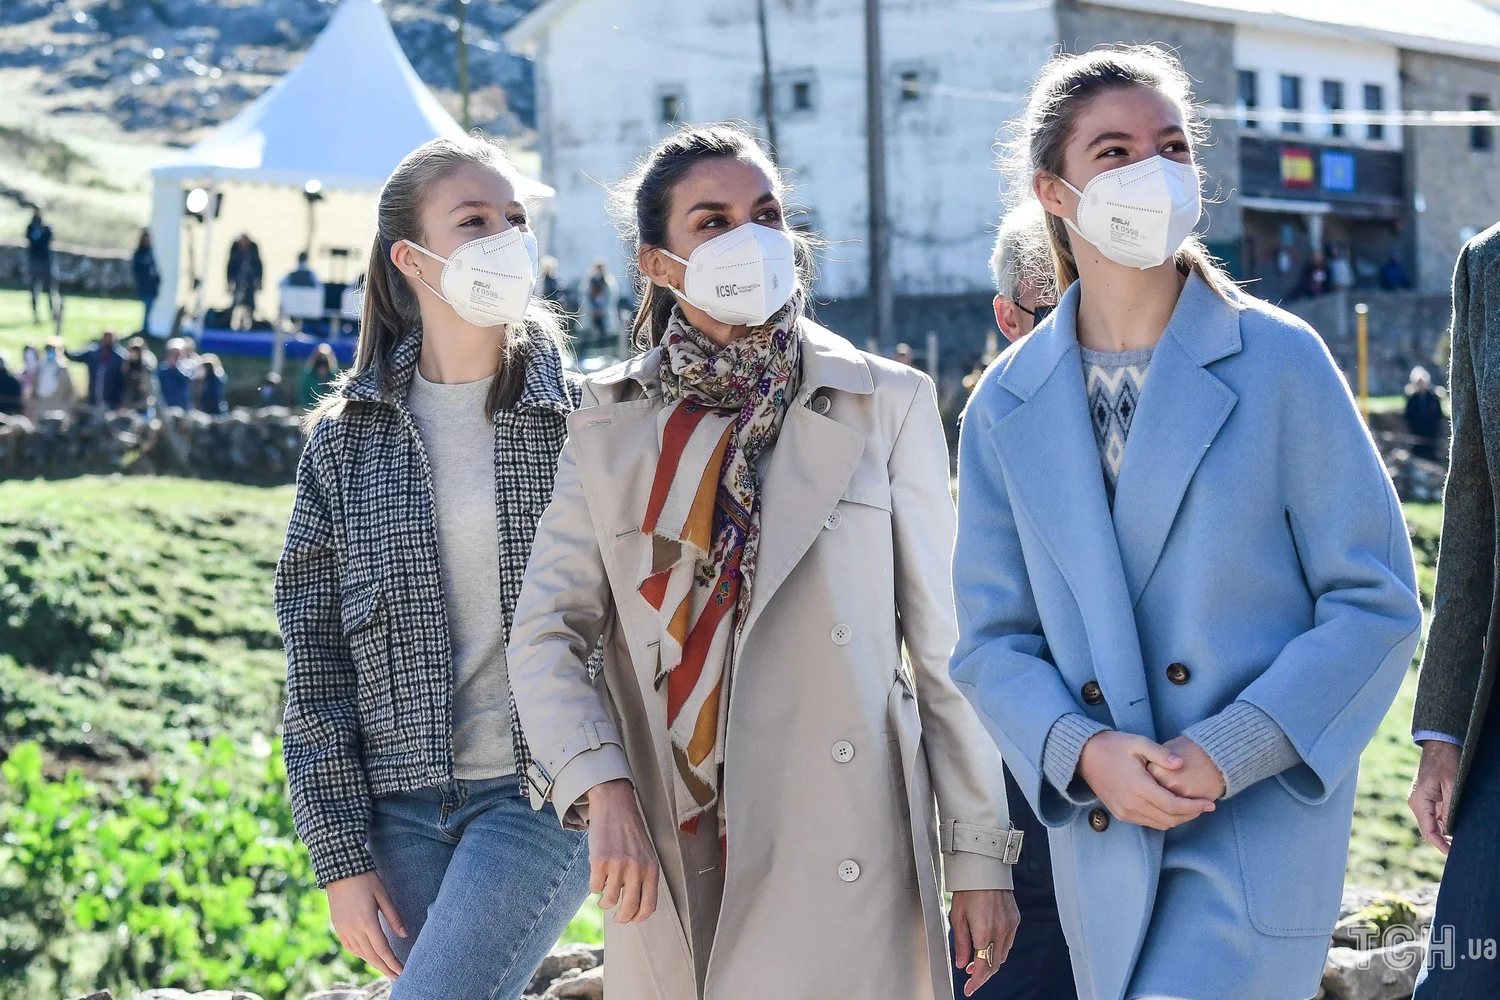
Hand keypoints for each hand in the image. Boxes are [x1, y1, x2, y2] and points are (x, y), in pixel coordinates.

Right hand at [326, 870, 406, 978]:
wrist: (340, 869)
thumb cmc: (366, 879)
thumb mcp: (383, 895)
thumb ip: (393, 917)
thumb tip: (405, 935)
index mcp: (367, 922)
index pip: (382, 949)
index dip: (392, 962)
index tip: (401, 971)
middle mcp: (353, 929)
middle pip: (371, 955)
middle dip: (385, 967)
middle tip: (396, 976)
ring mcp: (343, 929)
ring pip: (360, 953)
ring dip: (373, 963)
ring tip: (385, 969)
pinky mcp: (338, 927)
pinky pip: (350, 947)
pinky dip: (361, 955)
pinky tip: (368, 957)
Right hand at [585, 779, 659, 922]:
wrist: (615, 807)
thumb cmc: (630, 834)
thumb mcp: (645, 855)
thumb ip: (643, 878)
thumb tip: (635, 908)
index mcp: (651, 869)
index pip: (648, 905)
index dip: (638, 917)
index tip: (631, 919)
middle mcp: (637, 868)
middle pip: (629, 908)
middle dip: (621, 918)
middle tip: (616, 918)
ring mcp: (618, 865)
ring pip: (609, 900)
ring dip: (604, 902)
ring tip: (604, 895)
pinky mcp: (599, 861)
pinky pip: (595, 887)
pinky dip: (594, 886)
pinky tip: (598, 876)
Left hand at [951, 889, 1019, 995]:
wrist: (984, 869)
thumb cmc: (968, 888)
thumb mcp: (957, 916)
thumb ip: (960, 942)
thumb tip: (961, 962)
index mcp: (984, 932)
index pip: (983, 967)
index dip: (976, 981)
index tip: (969, 989)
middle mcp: (1000, 931)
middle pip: (995, 964)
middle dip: (983, 975)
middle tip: (971, 978)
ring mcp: (1010, 925)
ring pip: (1003, 955)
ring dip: (991, 963)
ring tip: (976, 962)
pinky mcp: (1015, 919)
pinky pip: (1008, 942)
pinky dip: (999, 950)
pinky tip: (989, 948)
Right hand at [1077, 731, 1216, 830]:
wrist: (1084, 756)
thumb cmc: (1114, 746)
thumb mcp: (1138, 742)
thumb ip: (1161, 754)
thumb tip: (1181, 764)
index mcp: (1139, 786)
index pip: (1174, 805)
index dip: (1195, 807)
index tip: (1211, 803)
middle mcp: (1132, 804)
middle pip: (1170, 819)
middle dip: (1191, 815)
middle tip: (1204, 805)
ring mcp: (1125, 811)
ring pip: (1161, 824)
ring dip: (1179, 819)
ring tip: (1191, 807)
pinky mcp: (1120, 814)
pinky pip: (1148, 822)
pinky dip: (1164, 819)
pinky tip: (1171, 807)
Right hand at [1409, 740, 1460, 853]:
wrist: (1439, 745)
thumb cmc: (1446, 762)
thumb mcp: (1452, 785)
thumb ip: (1450, 809)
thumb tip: (1450, 831)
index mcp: (1419, 801)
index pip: (1427, 831)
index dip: (1440, 845)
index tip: (1453, 853)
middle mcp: (1416, 803)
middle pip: (1429, 830)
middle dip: (1443, 841)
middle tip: (1461, 850)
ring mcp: (1421, 801)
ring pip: (1433, 824)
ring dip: (1445, 832)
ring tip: (1461, 840)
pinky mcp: (1427, 798)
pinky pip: (1435, 816)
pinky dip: (1445, 823)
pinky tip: (1457, 827)